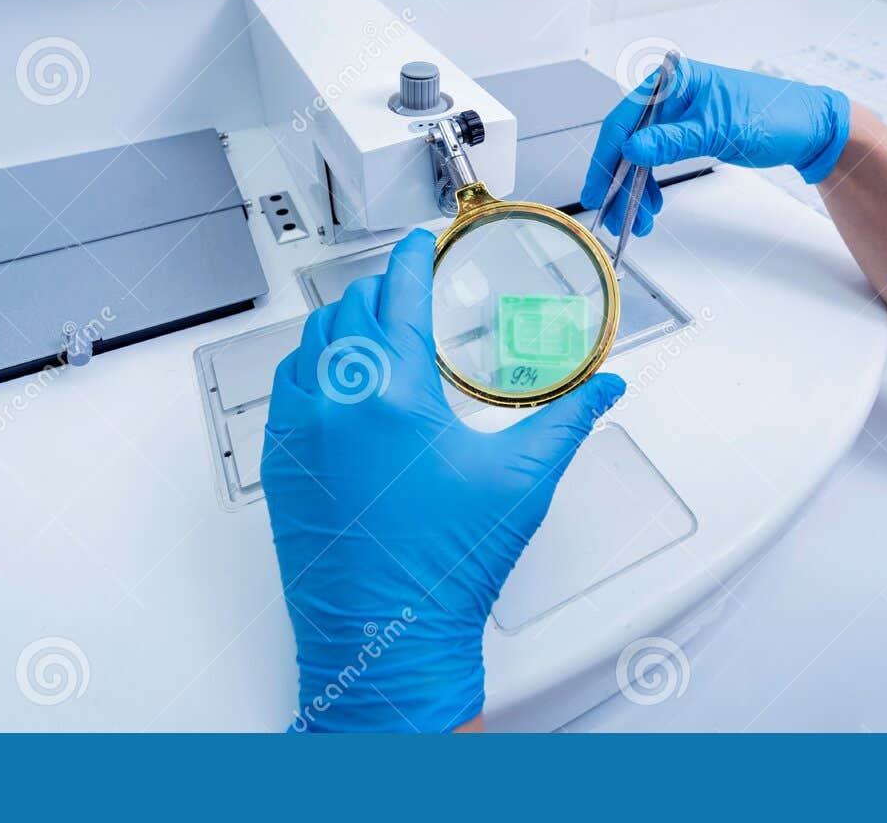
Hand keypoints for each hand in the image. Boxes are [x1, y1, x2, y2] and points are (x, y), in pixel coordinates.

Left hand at [261, 229, 625, 731]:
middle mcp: (333, 401)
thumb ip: (568, 419)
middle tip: (411, 286)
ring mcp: (298, 432)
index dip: (411, 256)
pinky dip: (314, 366)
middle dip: (383, 288)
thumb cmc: (444, 570)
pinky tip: (341, 382)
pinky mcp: (282, 464)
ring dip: (345, 324)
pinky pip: (287, 387)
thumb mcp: (521, 482)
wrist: (386, 644)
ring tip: (378, 329)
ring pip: (310, 343)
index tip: (420, 242)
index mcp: (391, 391)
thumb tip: (605, 388)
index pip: (397, 292)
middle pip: (350, 308)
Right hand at [579, 56, 850, 235]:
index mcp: (672, 81)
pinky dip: (651, 185)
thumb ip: (672, 140)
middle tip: (614, 217)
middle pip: (627, 141)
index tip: (595, 190)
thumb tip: (631, 150)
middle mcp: (669, 95)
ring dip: (634, 190)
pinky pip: (657, 160)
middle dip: (619, 183)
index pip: (624, 120)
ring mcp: (677, 115)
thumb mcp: (718, 130)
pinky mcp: (688, 134)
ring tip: (638, 220)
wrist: (807, 127)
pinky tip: (652, 205)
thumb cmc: (773, 115)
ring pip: (640, 156)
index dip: (605, 158)